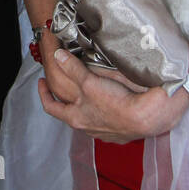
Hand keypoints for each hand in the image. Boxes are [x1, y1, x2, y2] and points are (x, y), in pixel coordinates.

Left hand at [37, 47, 188, 141]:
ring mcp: (105, 132)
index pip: (51, 107)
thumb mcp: (90, 83)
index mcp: (76, 118)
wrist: (147, 118)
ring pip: (89, 118)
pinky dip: (103, 112)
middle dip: (64, 99)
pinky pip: (107, 121)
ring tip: (87, 93)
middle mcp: (88, 128)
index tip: (41, 83)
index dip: (43, 94)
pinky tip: (110, 103)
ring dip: (85, 107)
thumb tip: (57, 57)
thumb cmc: (117, 103)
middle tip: (61, 85)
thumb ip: (73, 70)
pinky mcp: (121, 132)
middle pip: (69, 113)